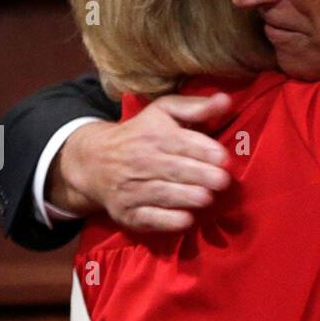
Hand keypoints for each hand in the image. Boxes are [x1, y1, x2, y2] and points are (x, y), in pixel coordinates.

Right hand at [49, 92, 235, 231]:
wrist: (94, 162)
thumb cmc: (141, 135)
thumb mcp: (164, 112)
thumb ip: (196, 107)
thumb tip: (225, 100)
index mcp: (152, 134)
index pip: (180, 142)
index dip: (203, 150)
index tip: (224, 158)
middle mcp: (140, 161)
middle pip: (173, 169)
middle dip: (200, 175)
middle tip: (222, 181)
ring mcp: (131, 188)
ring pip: (161, 193)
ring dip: (186, 197)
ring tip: (207, 198)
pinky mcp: (127, 212)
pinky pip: (148, 218)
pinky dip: (167, 220)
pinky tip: (186, 219)